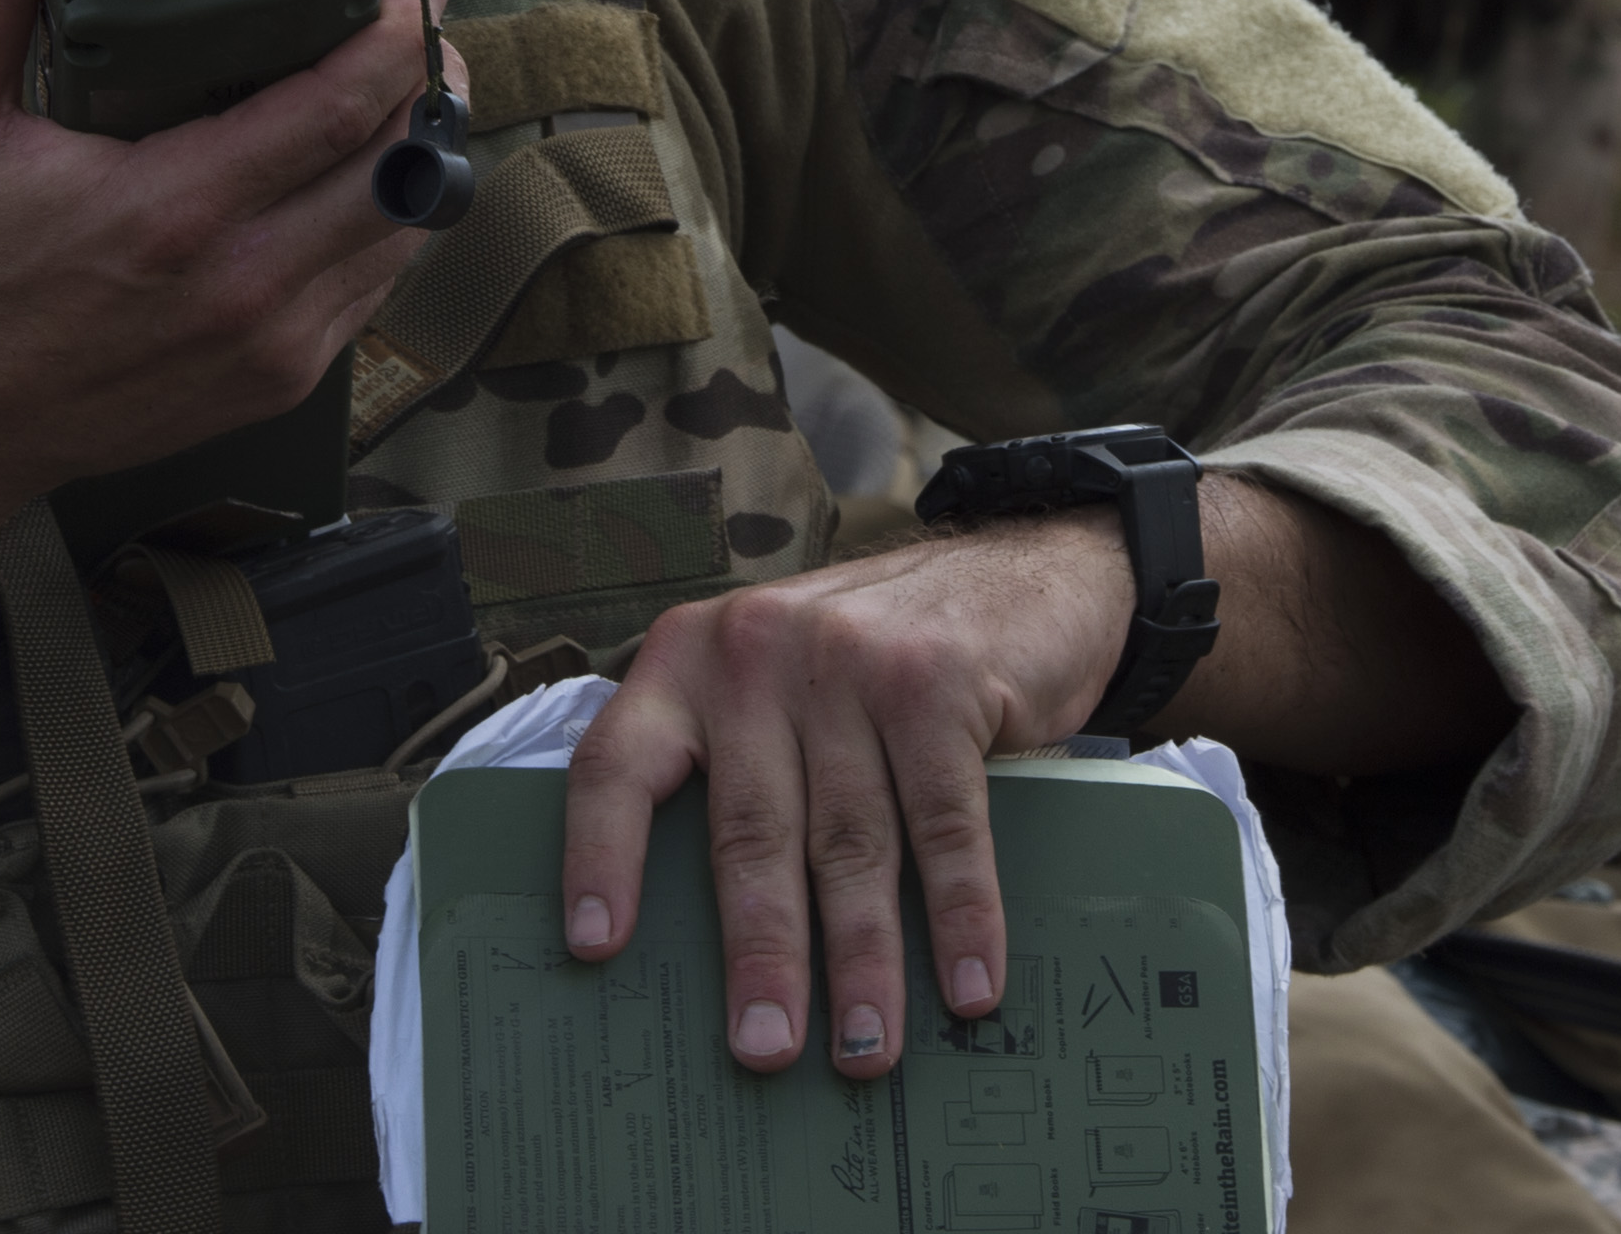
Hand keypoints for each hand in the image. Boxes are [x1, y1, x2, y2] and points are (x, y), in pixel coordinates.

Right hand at [0, 0, 442, 496]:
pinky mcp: (279, 382)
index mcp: (173, 208)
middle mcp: (241, 282)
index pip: (336, 107)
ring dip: (420, 154)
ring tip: (412, 88)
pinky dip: (383, 224)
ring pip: (402, 231)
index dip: (396, 35)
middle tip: (426, 22)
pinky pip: (371, 287)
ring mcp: (270, 341)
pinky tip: (366, 176)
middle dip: (432, 81)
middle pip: (400, 166)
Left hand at [554, 508, 1137, 1080]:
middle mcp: (755, 651)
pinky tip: (966, 985)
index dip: (600, 859)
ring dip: (861, 961)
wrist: (1024, 571)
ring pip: (848, 840)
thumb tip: (719, 946)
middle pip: (748, 830)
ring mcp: (848, 660)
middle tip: (762, 1050)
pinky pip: (943, 824)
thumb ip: (742, 766)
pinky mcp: (936, 681)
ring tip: (864, 1050)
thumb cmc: (880, 659)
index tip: (596, 950)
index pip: (619, 763)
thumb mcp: (784, 684)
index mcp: (691, 659)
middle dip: (759, 955)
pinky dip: (959, 916)